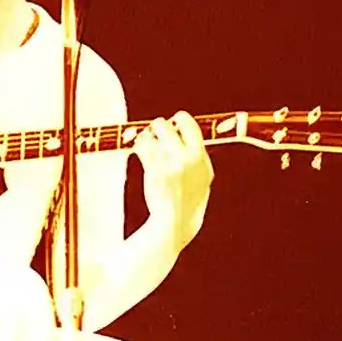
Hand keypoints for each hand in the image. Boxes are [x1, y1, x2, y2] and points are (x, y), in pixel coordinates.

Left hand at [134, 111, 213, 247]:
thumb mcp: (203, 177)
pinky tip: (139, 149)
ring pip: (150, 134)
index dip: (178, 119)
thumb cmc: (189, 200)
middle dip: (158, 126)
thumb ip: (198, 155)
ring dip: (146, 136)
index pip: (188, 123)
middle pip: (165, 125)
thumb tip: (186, 132)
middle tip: (156, 133)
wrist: (175, 221)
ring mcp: (168, 163)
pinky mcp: (153, 170)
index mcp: (200, 157)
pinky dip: (138, 145)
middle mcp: (186, 158)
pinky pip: (141, 146)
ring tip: (146, 142)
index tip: (173, 123)